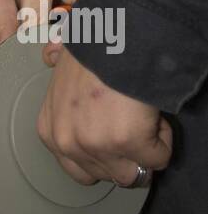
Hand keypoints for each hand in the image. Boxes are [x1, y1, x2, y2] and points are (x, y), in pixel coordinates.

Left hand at [37, 45, 172, 185]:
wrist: (113, 38)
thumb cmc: (90, 48)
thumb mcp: (59, 66)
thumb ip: (57, 80)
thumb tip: (51, 56)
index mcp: (49, 131)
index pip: (80, 170)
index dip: (103, 155)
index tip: (114, 133)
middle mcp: (67, 144)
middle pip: (107, 175)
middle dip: (125, 156)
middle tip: (130, 123)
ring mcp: (96, 146)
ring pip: (132, 174)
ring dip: (144, 150)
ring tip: (140, 118)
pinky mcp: (128, 143)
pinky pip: (158, 159)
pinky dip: (163, 139)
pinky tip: (151, 115)